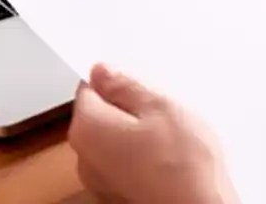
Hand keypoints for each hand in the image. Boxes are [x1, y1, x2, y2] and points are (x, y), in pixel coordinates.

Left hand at [68, 64, 238, 203]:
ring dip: (137, 135)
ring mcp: (100, 182)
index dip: (116, 82)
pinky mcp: (118, 196)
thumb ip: (125, 86)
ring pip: (114, 142)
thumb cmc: (182, 165)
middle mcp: (84, 158)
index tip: (139, 84)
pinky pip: (125, 165)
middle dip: (128, 109)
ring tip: (171, 138)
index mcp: (86, 129)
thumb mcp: (160, 107)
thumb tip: (103, 73)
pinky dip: (141, 158)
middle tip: (162, 110)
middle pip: (100, 117)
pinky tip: (169, 159)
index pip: (88, 88)